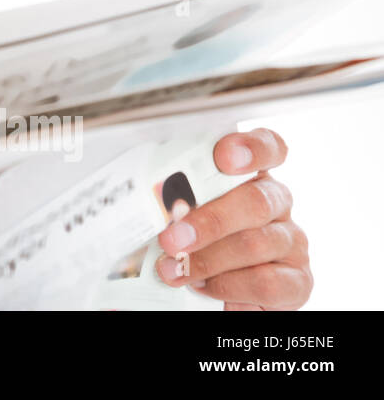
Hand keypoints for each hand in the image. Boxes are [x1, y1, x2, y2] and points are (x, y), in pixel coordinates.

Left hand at [155, 128, 311, 309]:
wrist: (215, 291)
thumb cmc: (191, 239)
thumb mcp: (179, 211)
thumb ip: (174, 198)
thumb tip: (140, 198)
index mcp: (251, 175)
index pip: (269, 147)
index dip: (252, 148)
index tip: (224, 156)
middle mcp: (277, 203)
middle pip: (255, 201)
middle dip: (208, 221)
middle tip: (170, 239)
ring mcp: (292, 242)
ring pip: (255, 244)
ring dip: (207, 260)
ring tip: (173, 271)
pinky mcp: (298, 281)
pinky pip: (266, 283)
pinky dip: (228, 287)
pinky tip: (204, 287)